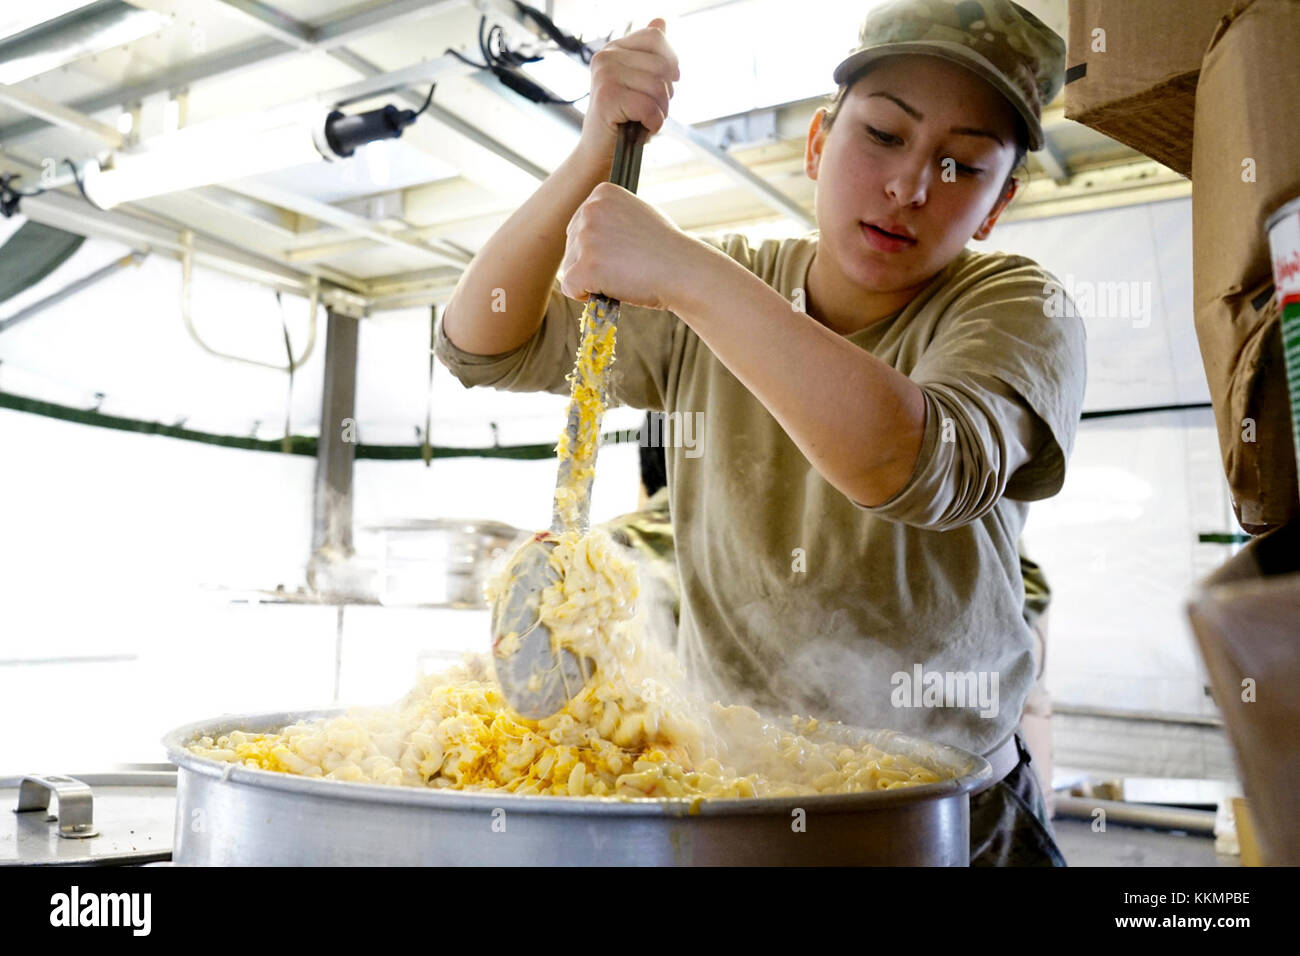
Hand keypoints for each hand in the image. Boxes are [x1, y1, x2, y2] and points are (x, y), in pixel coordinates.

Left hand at [560, 182, 696, 311]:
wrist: (683, 271)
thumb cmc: (665, 249)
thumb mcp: (637, 215)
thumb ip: (611, 216)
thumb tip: (588, 227)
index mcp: (602, 193)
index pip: (580, 226)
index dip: (600, 247)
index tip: (626, 250)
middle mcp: (590, 209)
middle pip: (572, 247)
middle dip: (592, 263)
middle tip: (626, 267)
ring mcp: (586, 237)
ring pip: (570, 268)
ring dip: (591, 279)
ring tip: (623, 276)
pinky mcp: (585, 266)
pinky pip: (570, 287)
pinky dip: (585, 295)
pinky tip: (610, 290)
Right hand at [576, 18, 679, 167]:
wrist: (601, 153)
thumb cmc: (625, 120)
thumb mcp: (641, 82)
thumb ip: (650, 53)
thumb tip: (661, 21)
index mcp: (614, 49)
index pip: (656, 37)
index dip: (670, 62)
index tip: (667, 82)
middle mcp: (606, 57)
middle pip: (662, 66)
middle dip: (666, 95)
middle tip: (650, 110)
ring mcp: (604, 75)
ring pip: (659, 88)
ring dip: (660, 112)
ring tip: (644, 120)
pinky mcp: (607, 97)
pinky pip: (649, 107)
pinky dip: (654, 124)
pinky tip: (642, 129)